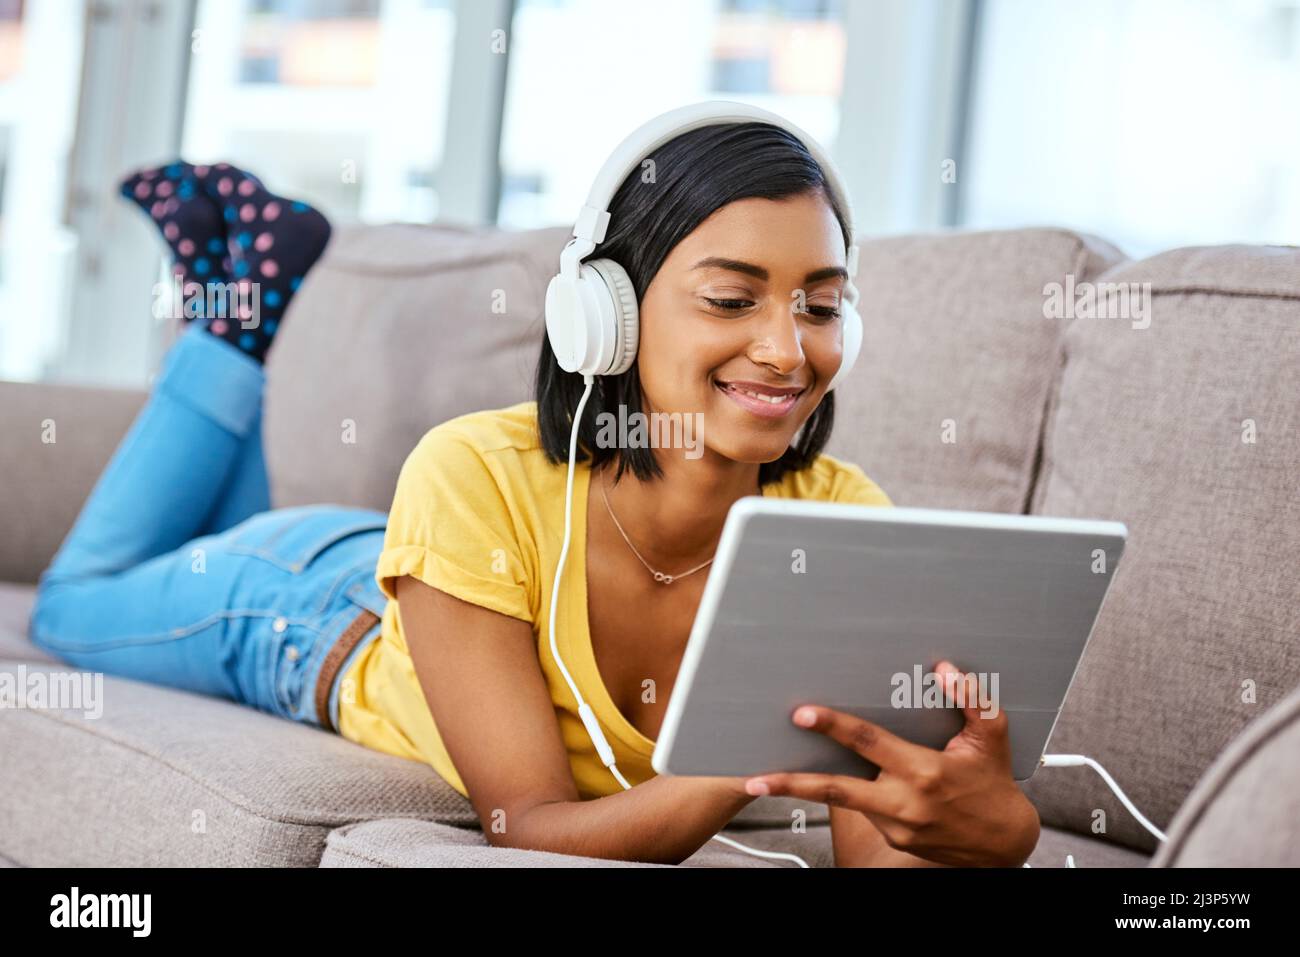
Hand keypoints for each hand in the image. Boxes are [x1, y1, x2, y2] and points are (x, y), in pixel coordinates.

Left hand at [743, 660, 1039, 866]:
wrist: (1004, 844)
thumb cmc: (993, 785)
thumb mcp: (992, 739)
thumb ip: (972, 701)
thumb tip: (946, 670)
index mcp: (923, 771)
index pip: (868, 743)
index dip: (833, 726)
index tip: (803, 715)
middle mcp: (904, 803)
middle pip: (836, 791)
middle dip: (791, 784)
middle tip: (754, 777)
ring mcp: (896, 826)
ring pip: (845, 800)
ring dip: (810, 787)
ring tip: (771, 773)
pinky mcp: (893, 839)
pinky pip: (864, 810)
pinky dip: (851, 793)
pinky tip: (842, 776)